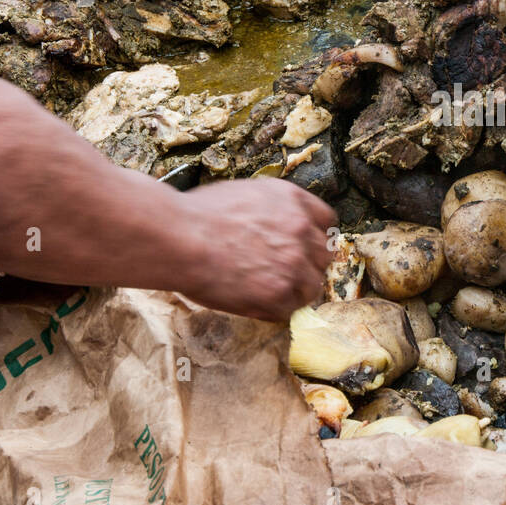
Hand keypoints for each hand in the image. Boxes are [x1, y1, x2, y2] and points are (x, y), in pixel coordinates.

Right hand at [175, 177, 336, 320]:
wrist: (179, 237)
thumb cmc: (198, 215)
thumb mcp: (245, 195)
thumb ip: (271, 211)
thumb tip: (274, 226)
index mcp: (293, 201)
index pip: (326, 221)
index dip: (313, 236)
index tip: (303, 246)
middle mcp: (301, 230)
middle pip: (324, 255)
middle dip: (306, 264)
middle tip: (282, 271)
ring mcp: (294, 263)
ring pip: (312, 286)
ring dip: (294, 290)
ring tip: (264, 290)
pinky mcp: (280, 293)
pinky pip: (289, 309)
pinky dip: (273, 310)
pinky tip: (251, 301)